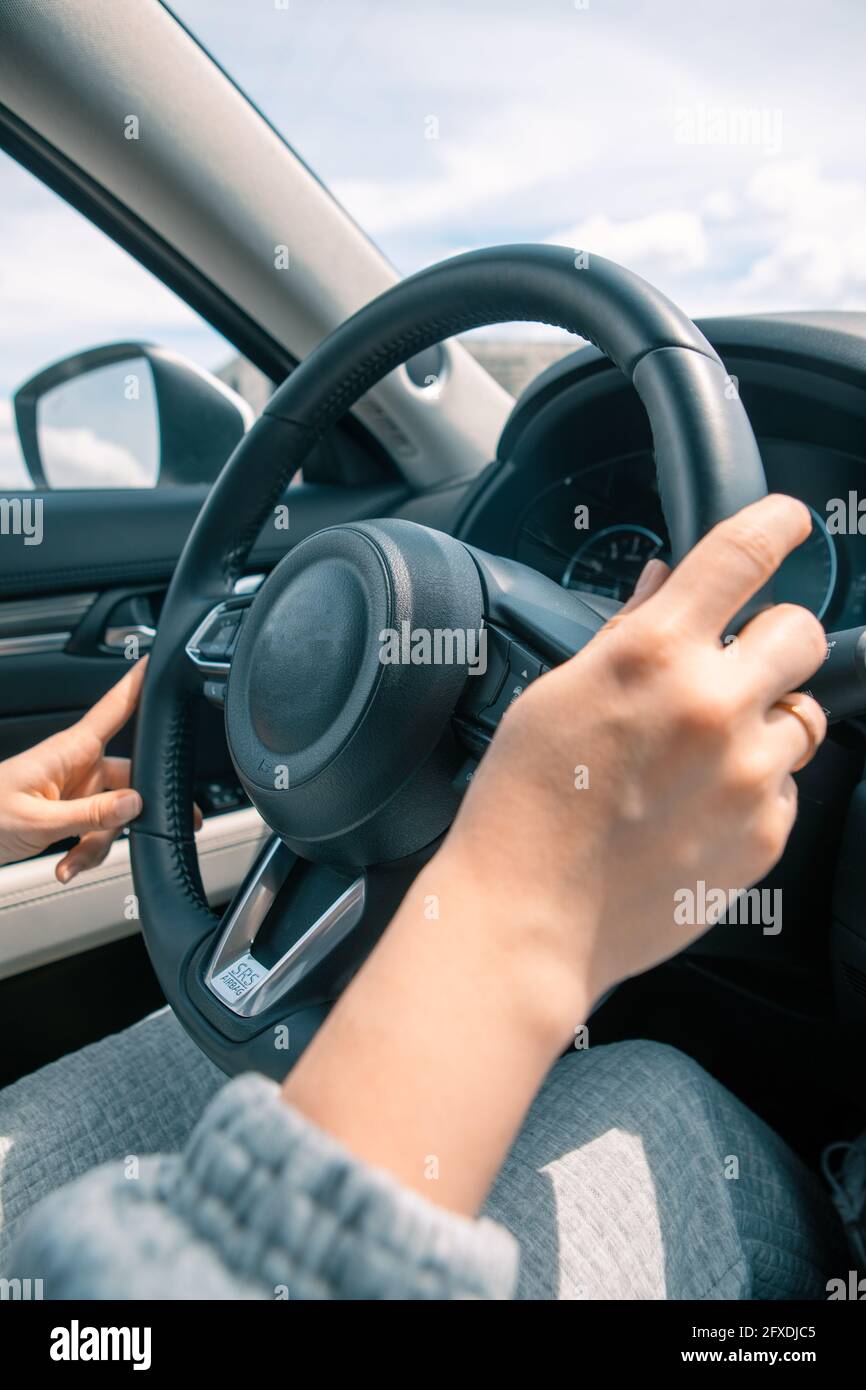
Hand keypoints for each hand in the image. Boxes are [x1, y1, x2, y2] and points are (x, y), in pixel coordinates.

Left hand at [0, 659, 149, 881]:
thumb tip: (135, 802)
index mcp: (68, 750)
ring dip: (98, 842)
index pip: (114, 708)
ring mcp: (74, 790)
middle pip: (128, 776)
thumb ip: (90, 813)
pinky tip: (66, 866)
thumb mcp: (37, 819)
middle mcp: (75, 766)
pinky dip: (84, 852)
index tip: (163, 663)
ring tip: (73, 861)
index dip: (139, 684)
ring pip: (114, 812)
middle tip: (156, 825)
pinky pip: (94, 830)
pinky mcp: (68, 813)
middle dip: (137, 808)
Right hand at [442, 493, 826, 1019]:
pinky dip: (758, 784)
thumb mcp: (555, 696)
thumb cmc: (524, 806)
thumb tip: (664, 585)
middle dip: (771, 638)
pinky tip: (702, 804)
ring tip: (712, 749)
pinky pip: (789, 785)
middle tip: (736, 663)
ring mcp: (749, 775)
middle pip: (800, 632)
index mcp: (653, 655)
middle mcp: (715, 705)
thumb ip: (623, 634)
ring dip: (768, 716)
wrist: (531, 916)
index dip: (777, 524)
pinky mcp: (765, 835)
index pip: (744, 554)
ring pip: (806, 714)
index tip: (790, 521)